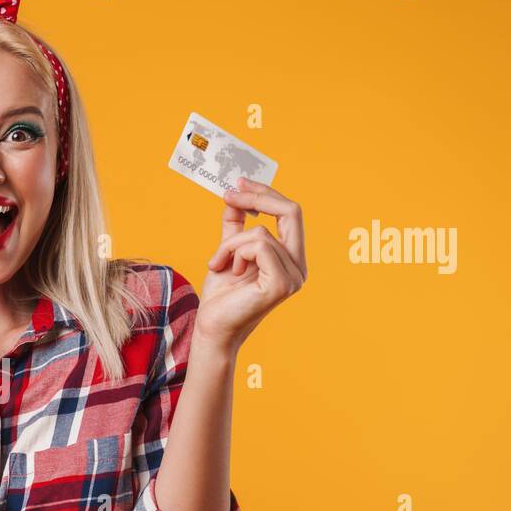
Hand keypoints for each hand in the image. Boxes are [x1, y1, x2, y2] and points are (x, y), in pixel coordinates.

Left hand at [195, 177, 306, 353]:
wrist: (211, 326)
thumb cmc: (221, 294)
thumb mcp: (228, 250)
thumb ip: (235, 224)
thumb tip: (234, 194)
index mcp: (291, 257)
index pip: (290, 213)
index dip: (265, 193)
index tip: (238, 184)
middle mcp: (299, 267)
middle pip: (291, 211)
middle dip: (258, 197)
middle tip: (229, 193)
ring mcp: (294, 276)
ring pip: (262, 232)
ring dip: (231, 243)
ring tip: (219, 263)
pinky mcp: (282, 284)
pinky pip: (259, 246)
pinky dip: (235, 253)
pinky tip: (228, 271)